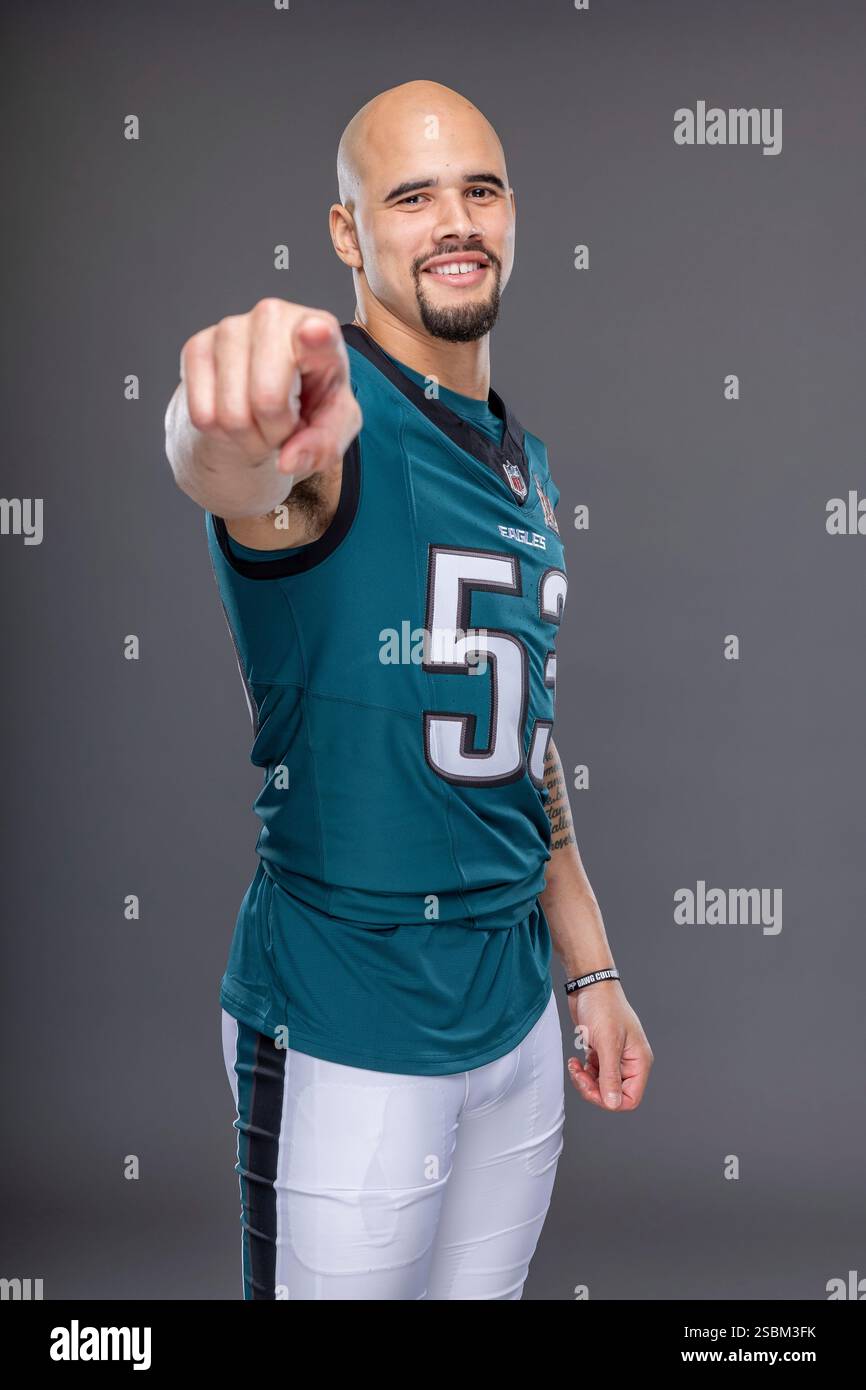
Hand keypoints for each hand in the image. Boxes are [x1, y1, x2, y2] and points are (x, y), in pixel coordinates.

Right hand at [176, 299, 361, 483]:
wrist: (267, 396)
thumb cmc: (310, 401)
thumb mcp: (333, 426)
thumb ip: (324, 446)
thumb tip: (287, 460)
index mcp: (321, 329)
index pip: (319, 333)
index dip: (316, 337)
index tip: (315, 332)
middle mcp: (273, 317)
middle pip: (267, 401)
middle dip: (276, 432)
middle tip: (284, 425)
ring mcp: (230, 328)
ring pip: (232, 416)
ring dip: (249, 438)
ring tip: (262, 421)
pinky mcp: (196, 346)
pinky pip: (203, 416)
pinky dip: (221, 433)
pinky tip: (237, 414)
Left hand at [565, 981, 652, 1110]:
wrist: (589, 985)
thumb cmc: (603, 1007)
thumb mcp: (607, 1043)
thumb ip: (610, 1076)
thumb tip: (612, 1104)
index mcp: (639, 1061)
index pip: (630, 1098)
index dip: (610, 1100)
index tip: (591, 1087)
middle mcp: (630, 1062)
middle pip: (614, 1094)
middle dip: (593, 1089)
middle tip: (579, 1074)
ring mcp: (616, 1057)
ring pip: (602, 1085)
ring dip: (586, 1080)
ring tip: (575, 1065)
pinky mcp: (602, 1052)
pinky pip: (594, 1073)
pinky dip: (583, 1071)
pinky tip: (575, 1060)